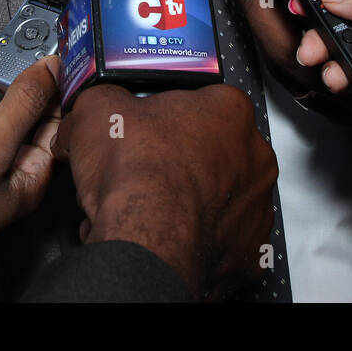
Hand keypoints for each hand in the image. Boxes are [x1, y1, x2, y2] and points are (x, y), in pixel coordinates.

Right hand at [53, 84, 277, 299]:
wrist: (145, 239)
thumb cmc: (137, 175)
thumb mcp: (97, 109)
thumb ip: (103, 100)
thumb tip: (94, 108)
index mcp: (229, 110)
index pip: (201, 102)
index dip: (166, 117)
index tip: (147, 130)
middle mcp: (255, 155)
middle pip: (215, 149)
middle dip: (182, 159)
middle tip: (145, 170)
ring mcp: (257, 205)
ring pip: (221, 196)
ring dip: (192, 199)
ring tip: (150, 206)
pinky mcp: (249, 249)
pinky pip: (223, 239)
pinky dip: (198, 238)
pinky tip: (167, 235)